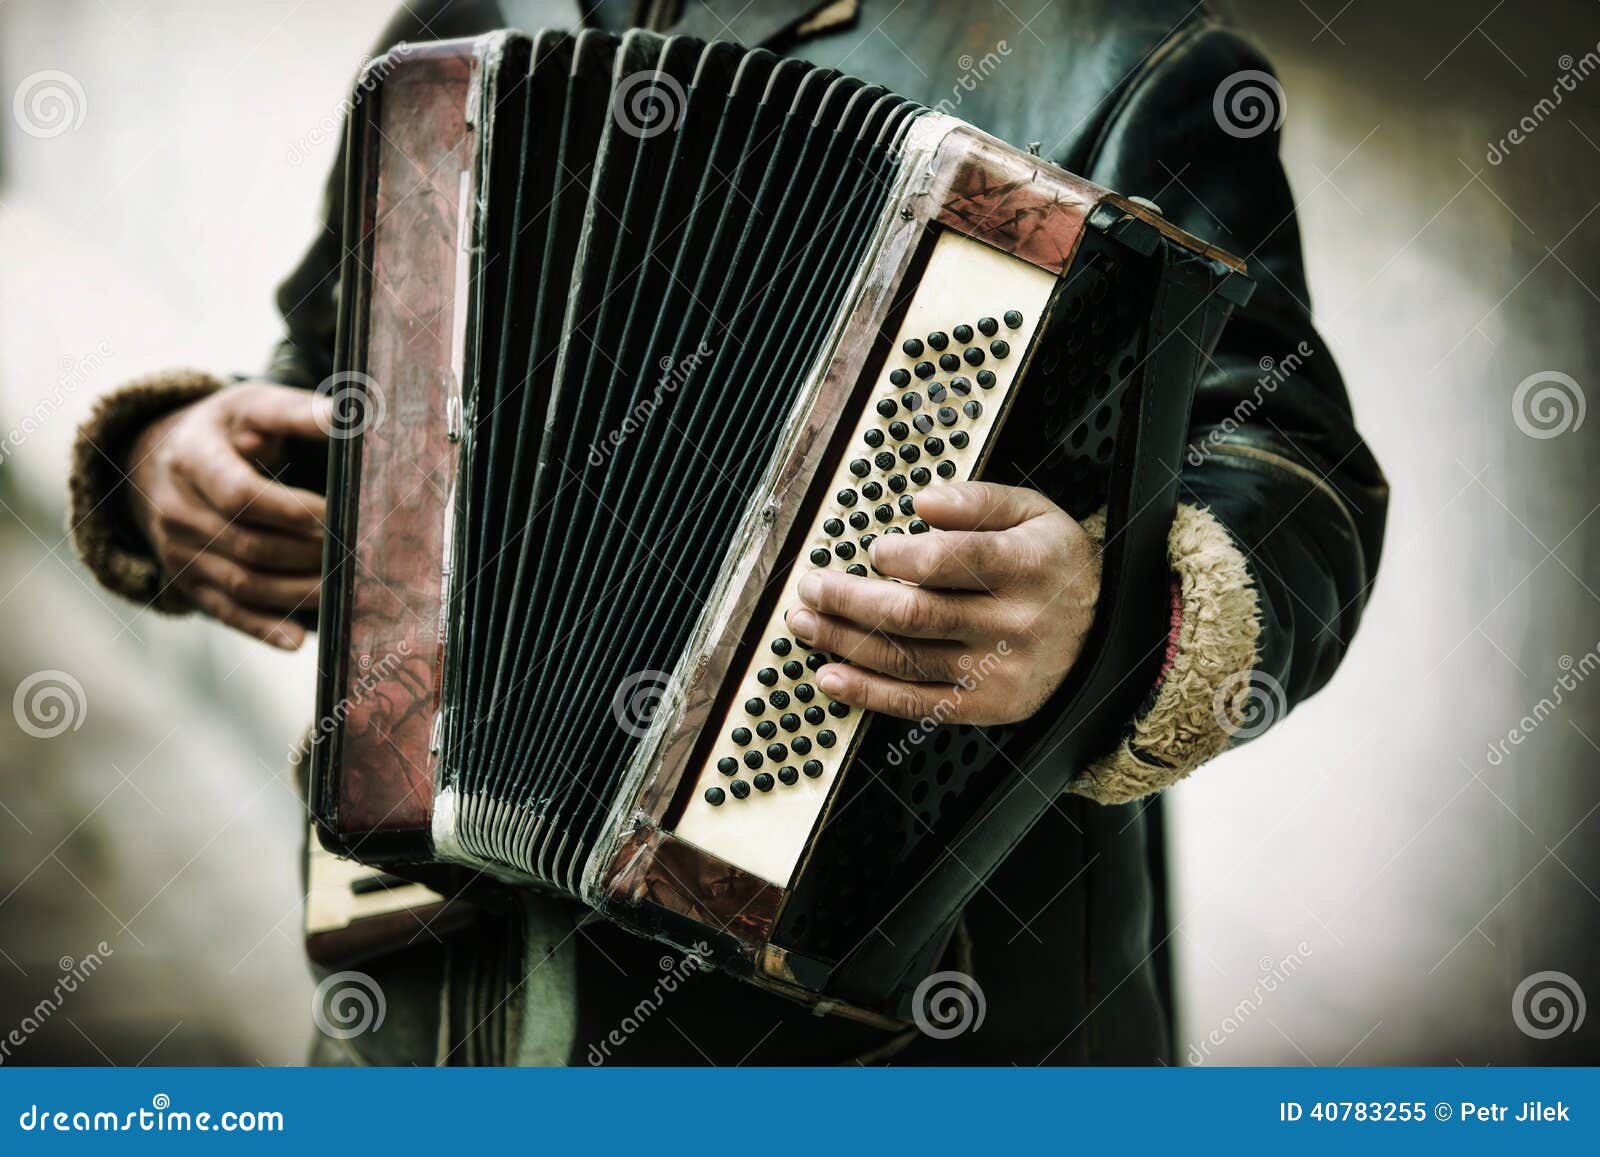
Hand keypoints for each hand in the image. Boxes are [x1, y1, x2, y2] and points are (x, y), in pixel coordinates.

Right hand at [126, 382, 331, 648]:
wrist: (159, 458)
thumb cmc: (225, 429)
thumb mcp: (251, 404)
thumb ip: (294, 412)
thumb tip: (341, 417)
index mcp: (191, 459)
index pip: (238, 493)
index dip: (289, 509)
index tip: (333, 513)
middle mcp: (177, 509)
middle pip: (249, 544)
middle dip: (308, 553)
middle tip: (356, 552)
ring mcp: (179, 551)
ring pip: (243, 582)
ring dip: (298, 592)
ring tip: (345, 589)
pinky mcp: (188, 581)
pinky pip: (226, 611)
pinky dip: (262, 628)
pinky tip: (297, 640)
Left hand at [785, 482, 1099, 725]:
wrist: (1104, 631)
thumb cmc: (1054, 564)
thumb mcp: (1033, 512)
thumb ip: (977, 500)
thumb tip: (922, 503)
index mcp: (1027, 565)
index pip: (949, 562)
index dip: (899, 557)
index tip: (872, 550)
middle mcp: (1014, 623)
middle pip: (915, 614)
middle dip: (848, 601)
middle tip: (810, 586)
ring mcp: (999, 672)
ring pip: (906, 659)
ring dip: (843, 642)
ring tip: (805, 623)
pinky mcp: (987, 707)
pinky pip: (916, 704)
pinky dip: (866, 693)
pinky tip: (830, 675)